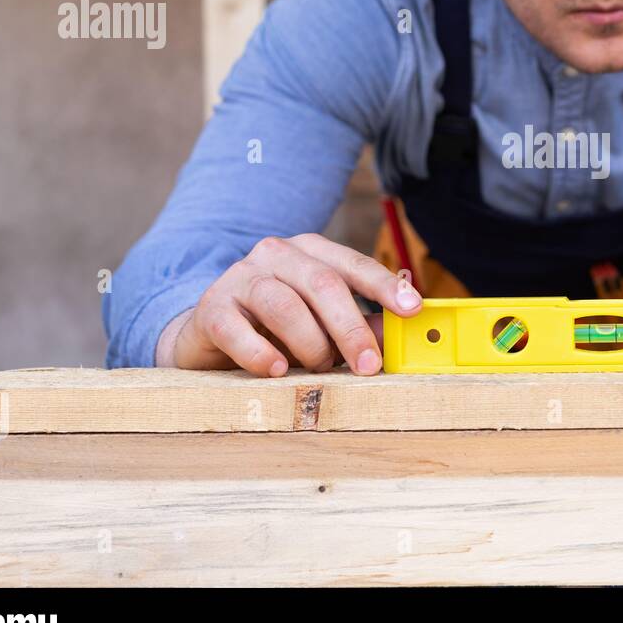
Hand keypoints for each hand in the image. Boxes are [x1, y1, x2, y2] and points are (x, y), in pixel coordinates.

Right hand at [158, 233, 421, 376]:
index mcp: (312, 252)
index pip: (354, 264)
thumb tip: (401, 339)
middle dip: (351, 327)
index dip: (385, 286)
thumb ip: (361, 327)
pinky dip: (261, 353)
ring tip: (318, 367)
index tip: (412, 309)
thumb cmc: (278, 329)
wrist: (210, 334)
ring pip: (284, 304)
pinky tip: (277, 370)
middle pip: (322, 284)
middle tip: (368, 365)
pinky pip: (238, 329)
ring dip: (309, 343)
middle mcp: (277, 254)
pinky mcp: (212, 307)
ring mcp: (241, 277)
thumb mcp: (324, 324)